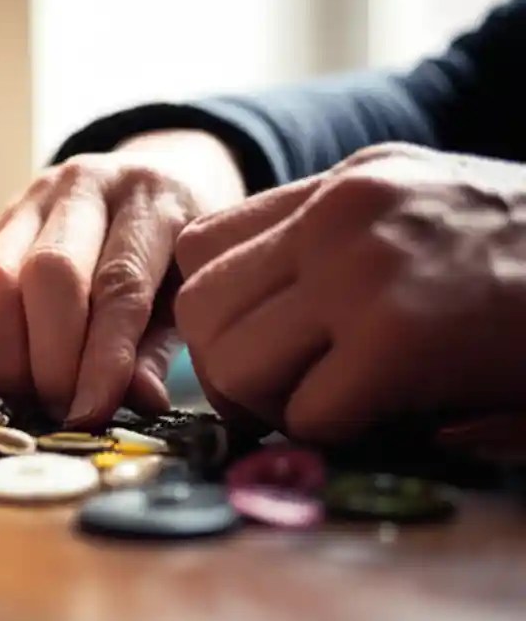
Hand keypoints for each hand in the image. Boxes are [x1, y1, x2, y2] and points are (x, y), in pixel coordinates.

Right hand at [0, 130, 244, 422]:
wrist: (160, 177)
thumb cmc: (178, 251)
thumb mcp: (188, 294)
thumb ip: (159, 347)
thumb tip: (139, 402)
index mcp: (156, 200)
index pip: (120, 283)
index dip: (101, 358)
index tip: (89, 414)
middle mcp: (91, 184)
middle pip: (51, 272)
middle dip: (50, 357)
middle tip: (60, 411)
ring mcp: (39, 195)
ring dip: (10, 352)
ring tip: (32, 398)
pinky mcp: (5, 215)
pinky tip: (11, 372)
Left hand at [175, 143, 525, 442]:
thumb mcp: (423, 205)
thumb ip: (334, 241)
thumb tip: (257, 314)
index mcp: (339, 187)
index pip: (200, 246)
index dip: (212, 311)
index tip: (252, 345)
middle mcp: (337, 218)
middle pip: (196, 309)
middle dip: (224, 368)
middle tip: (276, 396)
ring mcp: (363, 274)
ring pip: (231, 362)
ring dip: (268, 405)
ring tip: (326, 406)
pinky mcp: (399, 341)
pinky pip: (307, 412)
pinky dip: (330, 433)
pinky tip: (381, 420)